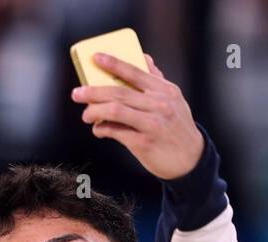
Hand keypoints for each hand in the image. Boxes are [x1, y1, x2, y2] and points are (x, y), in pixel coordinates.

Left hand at [70, 52, 203, 179]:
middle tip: (77, 93)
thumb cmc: (176, 127)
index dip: (114, 63)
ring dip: (95, 111)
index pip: (135, 72)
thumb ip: (156, 80)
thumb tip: (143, 58)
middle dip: (94, 92)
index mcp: (165, 90)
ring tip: (86, 115)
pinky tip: (98, 129)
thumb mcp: (174, 100)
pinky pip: (116, 131)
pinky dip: (102, 129)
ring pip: (115, 110)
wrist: (190, 159)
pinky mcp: (144, 142)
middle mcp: (159, 104)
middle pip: (119, 92)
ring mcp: (152, 123)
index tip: (96, 58)